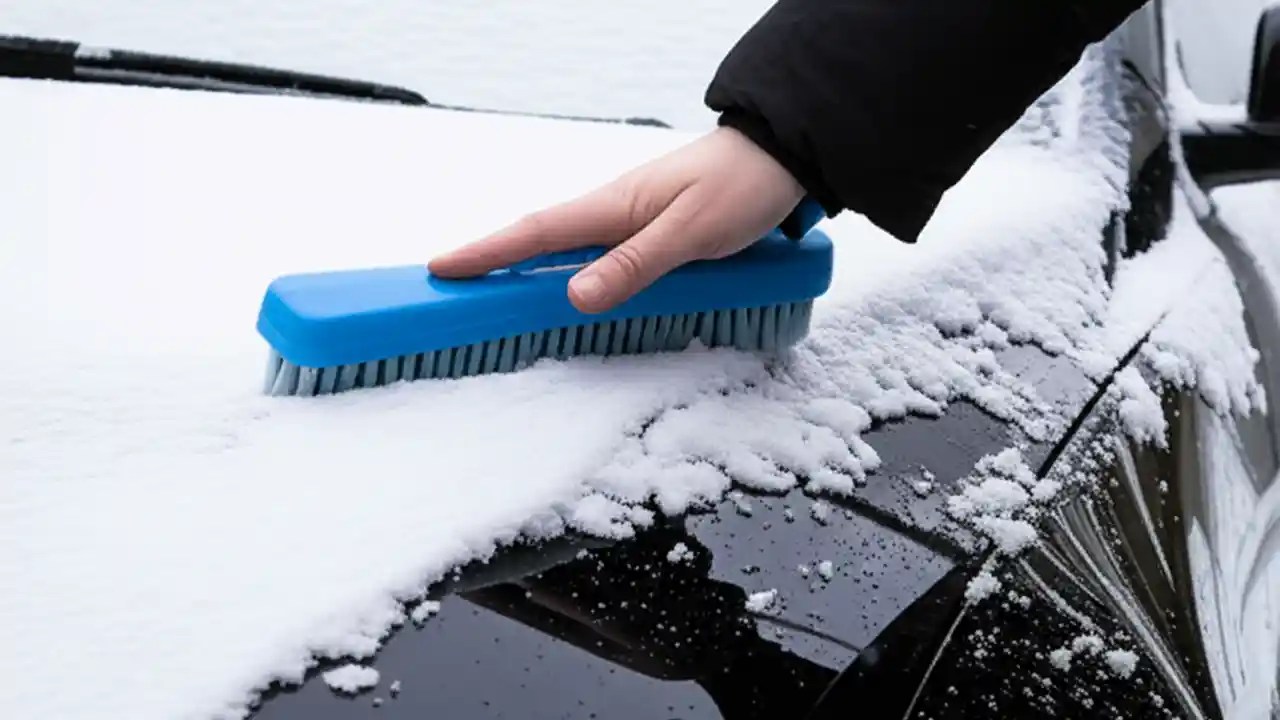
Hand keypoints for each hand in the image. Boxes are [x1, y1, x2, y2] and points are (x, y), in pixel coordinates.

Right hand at [427, 126, 805, 313]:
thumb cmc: (741, 188)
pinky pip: (596, 255)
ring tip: (489, 294)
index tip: (443, 269)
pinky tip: (559, 287)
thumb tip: (574, 296)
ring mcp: (628, 220)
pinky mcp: (647, 232)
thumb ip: (635, 264)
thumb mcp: (690, 232)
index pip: (536, 232)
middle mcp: (612, 212)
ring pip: (566, 250)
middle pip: (539, 241)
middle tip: (449, 290)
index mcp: (614, 207)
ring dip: (525, 268)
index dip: (487, 252)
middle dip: (491, 262)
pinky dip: (566, 270)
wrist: (780, 158)